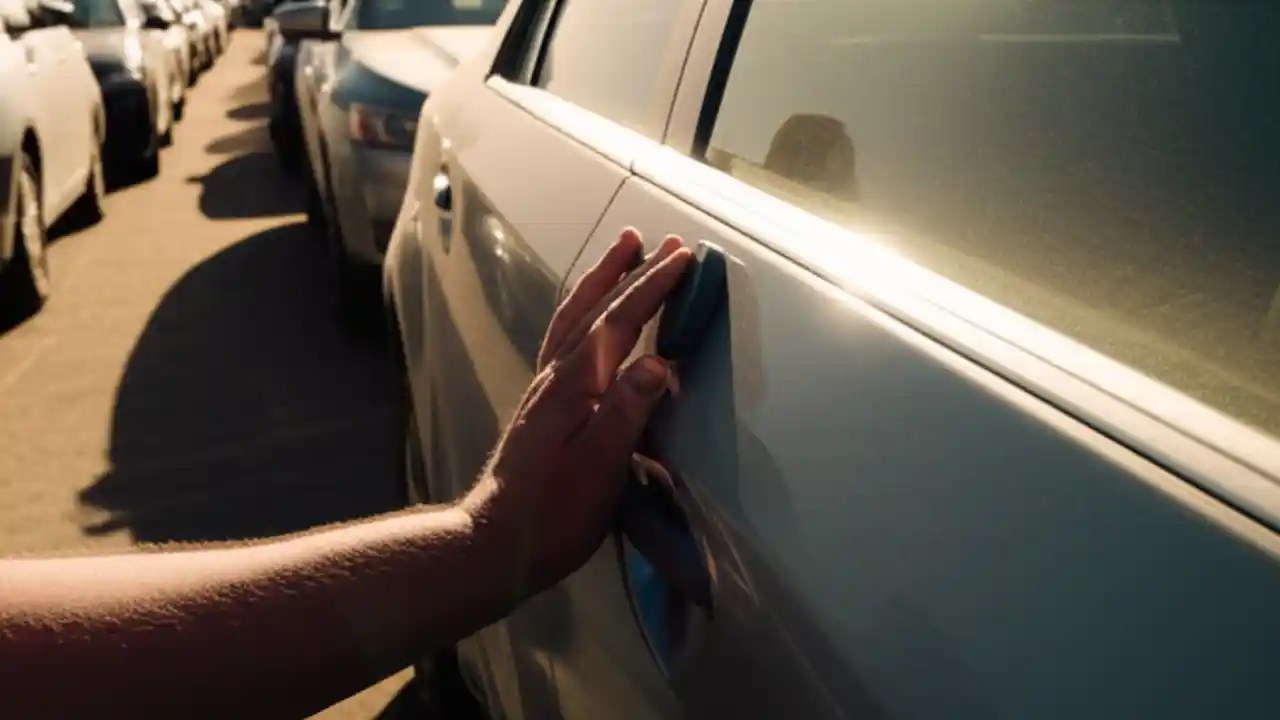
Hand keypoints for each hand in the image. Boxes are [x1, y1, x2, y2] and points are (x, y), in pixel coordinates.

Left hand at [463, 229, 691, 597]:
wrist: (497, 543)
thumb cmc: (556, 513)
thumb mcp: (601, 467)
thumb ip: (628, 411)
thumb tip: (662, 362)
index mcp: (575, 385)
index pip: (620, 323)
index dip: (652, 289)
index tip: (682, 256)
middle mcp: (556, 376)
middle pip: (595, 309)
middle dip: (629, 273)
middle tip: (657, 240)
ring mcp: (544, 389)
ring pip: (573, 317)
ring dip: (600, 281)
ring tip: (621, 252)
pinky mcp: (541, 405)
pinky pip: (565, 337)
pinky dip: (583, 311)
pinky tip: (590, 316)